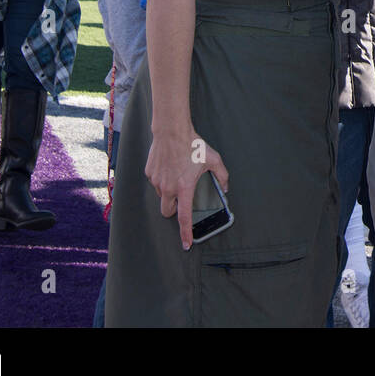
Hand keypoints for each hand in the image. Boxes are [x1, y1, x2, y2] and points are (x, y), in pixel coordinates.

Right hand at [144, 128, 229, 249]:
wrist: (171, 131)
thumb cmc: (192, 145)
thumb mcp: (213, 159)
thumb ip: (222, 175)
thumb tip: (225, 188)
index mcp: (184, 188)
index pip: (184, 217)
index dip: (185, 233)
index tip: (186, 244)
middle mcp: (168, 188)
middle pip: (167, 212)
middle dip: (174, 210)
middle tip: (181, 198)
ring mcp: (156, 181)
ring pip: (161, 195)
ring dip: (168, 192)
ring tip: (177, 174)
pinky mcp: (149, 173)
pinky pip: (155, 182)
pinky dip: (162, 179)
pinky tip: (170, 166)